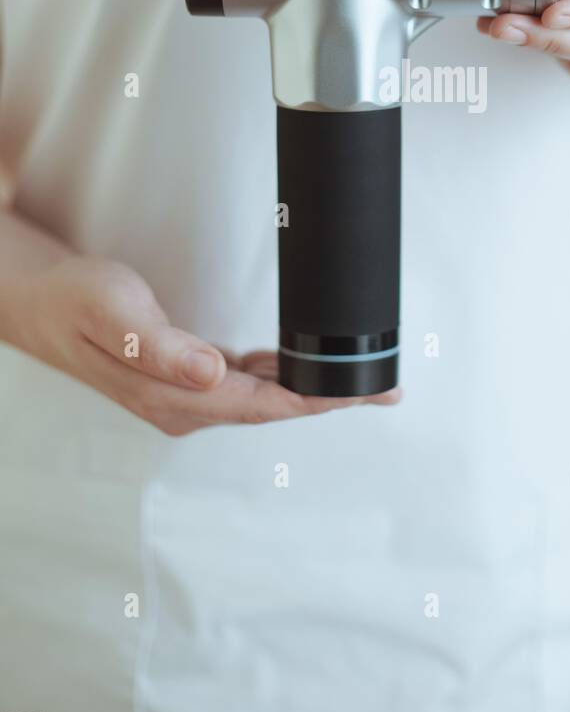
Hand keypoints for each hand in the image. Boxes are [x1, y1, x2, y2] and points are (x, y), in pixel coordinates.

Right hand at [5, 256, 398, 434]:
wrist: (42, 304)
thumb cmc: (74, 304)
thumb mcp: (115, 316)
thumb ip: (162, 347)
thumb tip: (210, 371)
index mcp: (175, 396)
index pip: (264, 405)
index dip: (318, 401)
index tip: (362, 395)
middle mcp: (186, 404)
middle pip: (275, 407)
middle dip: (331, 399)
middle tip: (386, 390)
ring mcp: (186, 394)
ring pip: (265, 397)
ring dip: (312, 391)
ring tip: (360, 383)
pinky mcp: (187, 377)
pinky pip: (248, 384)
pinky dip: (282, 377)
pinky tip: (302, 366)